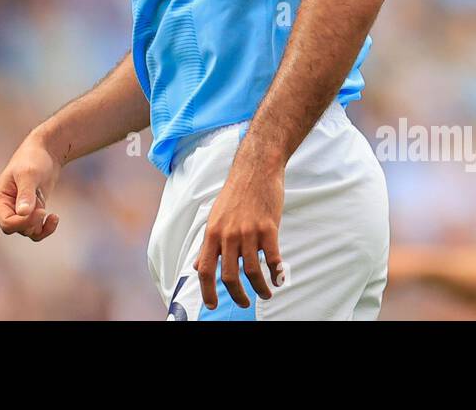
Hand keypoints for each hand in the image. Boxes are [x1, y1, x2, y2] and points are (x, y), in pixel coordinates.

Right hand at [0, 130, 62, 241]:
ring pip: (27, 231)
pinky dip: (46, 228)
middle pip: (15, 229)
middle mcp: (4, 208)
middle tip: (43, 209)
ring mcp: (17, 211)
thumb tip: (23, 213)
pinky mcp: (30, 212)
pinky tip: (54, 217)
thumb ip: (25, 194)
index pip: (6, 223)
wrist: (46, 152)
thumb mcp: (29, 174)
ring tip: (49, 211)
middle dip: (31, 222)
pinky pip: (36, 230)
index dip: (24, 222)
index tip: (41, 211)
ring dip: (40, 224)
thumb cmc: (33, 159)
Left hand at [195, 151, 285, 308]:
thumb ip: (208, 243)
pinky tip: (278, 278)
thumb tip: (197, 265)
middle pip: (229, 276)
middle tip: (244, 304)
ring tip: (266, 293)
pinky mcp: (268, 228)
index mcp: (212, 233)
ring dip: (260, 288)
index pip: (204, 269)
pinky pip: (273, 259)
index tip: (212, 305)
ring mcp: (248, 232)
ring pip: (253, 271)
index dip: (207, 291)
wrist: (255, 170)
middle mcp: (228, 235)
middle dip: (237, 296)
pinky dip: (276, 273)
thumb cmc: (235, 194)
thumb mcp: (215, 217)